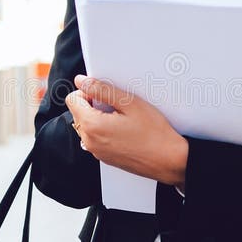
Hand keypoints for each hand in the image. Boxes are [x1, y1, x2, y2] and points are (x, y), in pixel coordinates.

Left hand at [66, 75, 187, 186]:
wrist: (168, 160)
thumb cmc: (153, 132)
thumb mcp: (129, 103)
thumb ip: (102, 89)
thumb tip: (82, 81)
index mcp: (92, 126)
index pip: (72, 99)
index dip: (88, 91)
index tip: (105, 94)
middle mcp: (89, 141)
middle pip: (78, 113)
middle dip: (93, 105)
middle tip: (118, 106)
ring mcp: (96, 152)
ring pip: (87, 126)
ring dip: (99, 118)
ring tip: (122, 118)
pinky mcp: (104, 158)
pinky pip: (96, 138)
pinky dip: (105, 131)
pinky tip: (124, 130)